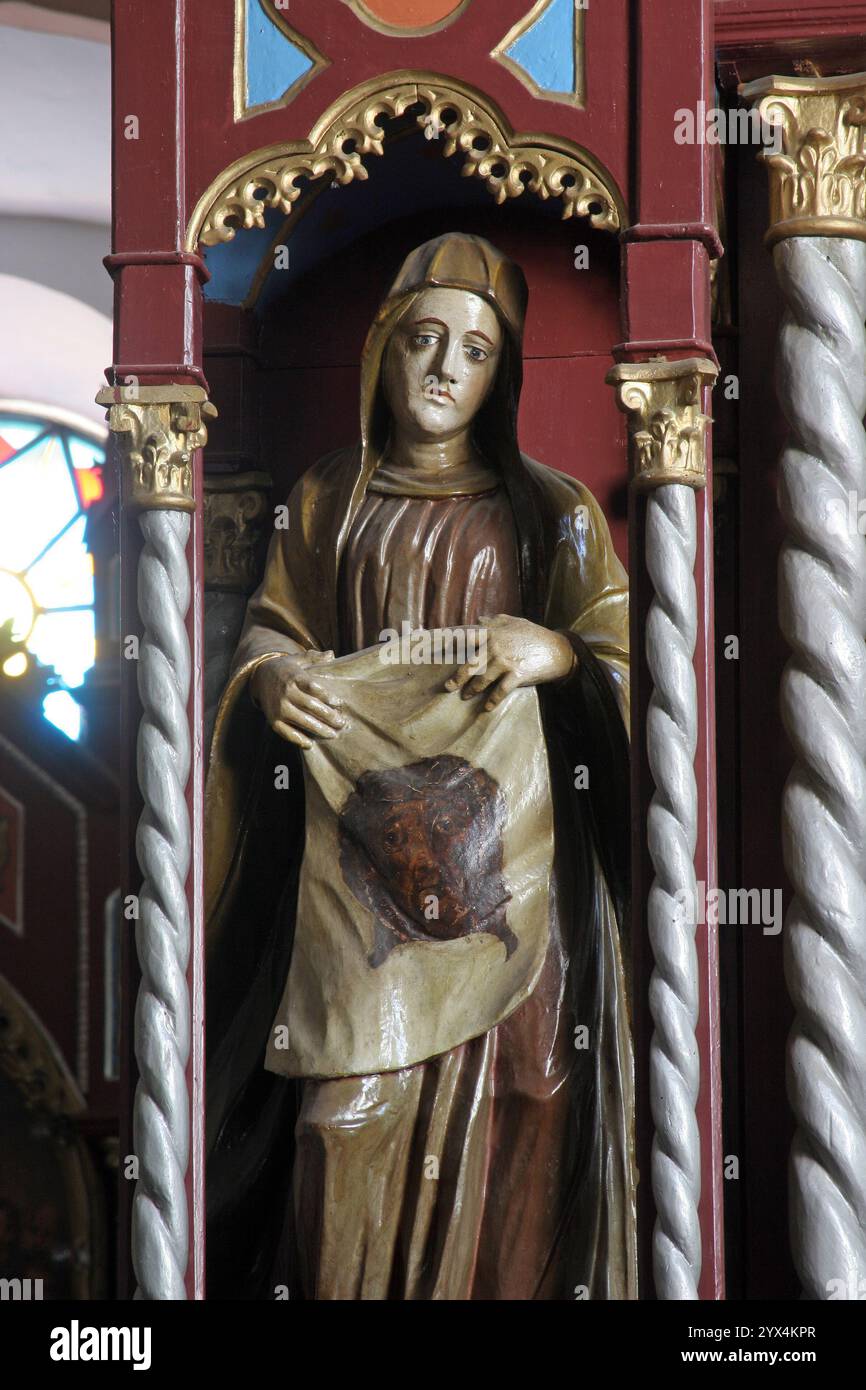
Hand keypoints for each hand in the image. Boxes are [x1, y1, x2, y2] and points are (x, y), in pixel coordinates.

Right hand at [250, 649, 345, 748]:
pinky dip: (298, 739)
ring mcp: (279, 707)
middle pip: (311, 706)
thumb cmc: (286, 669)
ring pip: (302, 721)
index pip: (313, 688)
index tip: (339, 703)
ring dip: (319, 729)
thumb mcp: (298, 660)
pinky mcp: (273, 720)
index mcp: (294, 677)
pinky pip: (287, 732)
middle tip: (342, 723)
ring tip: (333, 734)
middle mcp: (286, 693)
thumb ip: (315, 658)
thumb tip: (332, 654)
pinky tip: (311, 743)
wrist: (260, 676)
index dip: (327, 696)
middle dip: (329, 716)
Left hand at [445, 614, 575, 710]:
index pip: (465, 637)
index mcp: (493, 632)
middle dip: (457, 677)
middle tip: (447, 687)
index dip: (448, 643)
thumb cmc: (534, 635)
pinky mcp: (517, 674)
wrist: (558, 649)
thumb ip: (495, 620)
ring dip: (472, 690)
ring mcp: (506, 661)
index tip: (434, 650)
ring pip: (482, 679)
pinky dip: (493, 701)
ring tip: (465, 696)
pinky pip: (501, 691)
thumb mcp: (515, 622)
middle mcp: (496, 646)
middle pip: (470, 664)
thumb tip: (479, 619)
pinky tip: (486, 708)